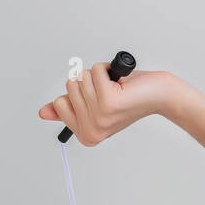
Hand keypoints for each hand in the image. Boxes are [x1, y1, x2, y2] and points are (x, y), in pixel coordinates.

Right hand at [38, 63, 173, 145]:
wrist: (160, 95)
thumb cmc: (130, 97)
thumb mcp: (94, 104)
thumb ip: (69, 109)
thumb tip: (43, 112)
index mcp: (86, 135)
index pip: (59, 102)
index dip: (79, 93)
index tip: (99, 100)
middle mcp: (91, 130)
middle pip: (69, 88)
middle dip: (89, 83)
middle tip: (111, 91)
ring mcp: (100, 117)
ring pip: (81, 78)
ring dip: (99, 76)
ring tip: (116, 87)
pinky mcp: (108, 101)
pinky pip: (95, 70)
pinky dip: (107, 68)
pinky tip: (121, 81)